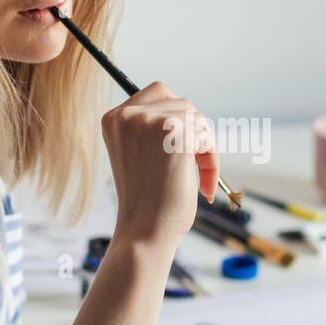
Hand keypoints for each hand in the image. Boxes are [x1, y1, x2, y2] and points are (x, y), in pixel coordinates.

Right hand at [101, 81, 219, 247]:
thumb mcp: (141, 155)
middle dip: (194, 131)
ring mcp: (148, 121)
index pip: (157, 92)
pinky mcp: (173, 132)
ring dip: (204, 147)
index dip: (177, 117)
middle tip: (194, 164)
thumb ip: (153, 129)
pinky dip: (212, 161)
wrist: (145, 231)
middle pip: (181, 102)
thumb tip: (187, 110)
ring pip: (197, 118)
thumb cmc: (148, 201)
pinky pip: (206, 136)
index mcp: (114, 119)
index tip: (182, 149)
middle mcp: (127, 115)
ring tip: (198, 179)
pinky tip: (203, 185)